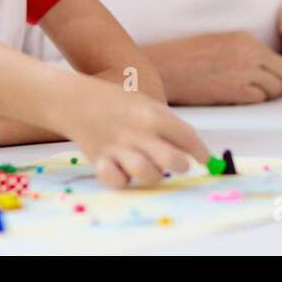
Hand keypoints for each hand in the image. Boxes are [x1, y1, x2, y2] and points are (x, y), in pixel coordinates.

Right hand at [64, 79, 209, 188]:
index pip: (188, 137)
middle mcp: (138, 132)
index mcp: (153, 115)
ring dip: (155, 175)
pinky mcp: (100, 161)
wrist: (76, 100)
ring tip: (151, 168)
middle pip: (173, 161)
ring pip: (148, 174)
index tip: (205, 160)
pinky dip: (125, 181)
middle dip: (181, 166)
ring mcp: (119, 148)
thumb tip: (193, 150)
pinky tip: (125, 172)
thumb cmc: (118, 103)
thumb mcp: (146, 104)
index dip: (201, 152)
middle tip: (179, 165)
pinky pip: (118, 182)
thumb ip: (168, 125)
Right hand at [155, 30, 281, 104]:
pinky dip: (249, 102)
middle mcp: (249, 52)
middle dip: (276, 88)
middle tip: (253, 92)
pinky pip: (259, 99)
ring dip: (262, 95)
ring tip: (238, 93)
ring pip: (275, 89)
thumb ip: (255, 60)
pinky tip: (230, 97)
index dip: (279, 77)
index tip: (265, 85)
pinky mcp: (236, 89)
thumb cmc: (189, 59)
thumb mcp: (224, 48)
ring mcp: (244, 70)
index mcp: (246, 39)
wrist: (164, 67)